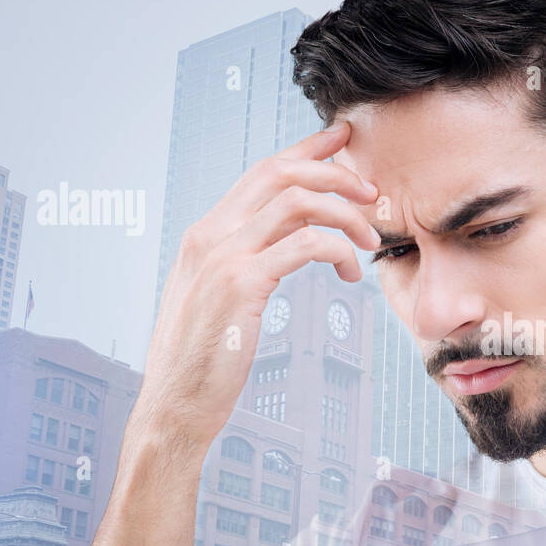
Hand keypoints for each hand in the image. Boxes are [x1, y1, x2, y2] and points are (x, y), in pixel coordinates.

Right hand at [134, 121, 378, 450]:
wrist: (173, 406)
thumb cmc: (202, 362)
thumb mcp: (219, 299)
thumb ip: (245, 262)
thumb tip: (285, 241)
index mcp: (205, 234)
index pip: (262, 172)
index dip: (306, 149)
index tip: (342, 139)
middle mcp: (209, 235)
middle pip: (281, 172)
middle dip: (334, 172)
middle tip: (372, 192)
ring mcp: (222, 257)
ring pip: (298, 201)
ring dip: (344, 213)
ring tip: (369, 240)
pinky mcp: (241, 285)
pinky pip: (305, 245)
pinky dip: (337, 251)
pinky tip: (348, 274)